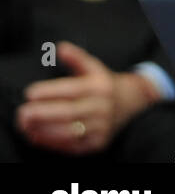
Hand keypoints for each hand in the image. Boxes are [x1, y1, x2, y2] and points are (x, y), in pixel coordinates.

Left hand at [15, 42, 160, 154]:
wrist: (131, 102)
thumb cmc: (104, 84)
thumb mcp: (94, 67)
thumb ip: (76, 57)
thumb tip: (60, 47)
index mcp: (101, 85)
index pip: (73, 89)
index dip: (50, 91)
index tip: (30, 92)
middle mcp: (103, 106)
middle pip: (69, 112)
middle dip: (43, 113)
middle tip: (23, 112)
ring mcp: (102, 126)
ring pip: (69, 131)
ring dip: (44, 130)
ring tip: (26, 125)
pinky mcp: (98, 143)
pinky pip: (72, 146)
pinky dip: (52, 142)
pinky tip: (37, 135)